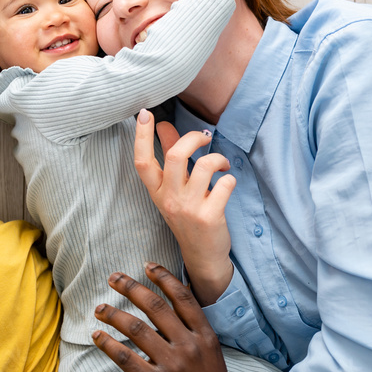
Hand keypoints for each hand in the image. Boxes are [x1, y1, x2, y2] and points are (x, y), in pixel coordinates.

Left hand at [92, 264, 234, 371]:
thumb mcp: (212, 359)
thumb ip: (196, 334)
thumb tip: (174, 307)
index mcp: (207, 338)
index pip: (184, 298)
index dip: (164, 278)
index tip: (147, 265)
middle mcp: (191, 348)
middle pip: (156, 307)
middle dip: (131, 288)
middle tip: (113, 277)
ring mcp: (174, 366)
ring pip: (137, 329)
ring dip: (114, 314)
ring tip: (100, 308)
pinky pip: (126, 358)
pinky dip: (108, 344)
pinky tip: (97, 336)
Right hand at [134, 109, 234, 304]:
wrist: (203, 257)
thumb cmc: (188, 218)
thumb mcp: (173, 190)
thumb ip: (169, 158)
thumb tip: (164, 127)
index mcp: (157, 192)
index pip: (142, 161)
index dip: (141, 136)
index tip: (144, 114)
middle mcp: (169, 199)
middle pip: (176, 155)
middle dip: (193, 138)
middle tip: (204, 137)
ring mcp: (189, 208)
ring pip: (205, 165)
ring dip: (218, 158)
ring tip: (222, 164)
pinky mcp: (210, 216)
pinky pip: (225, 184)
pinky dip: (230, 178)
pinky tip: (228, 183)